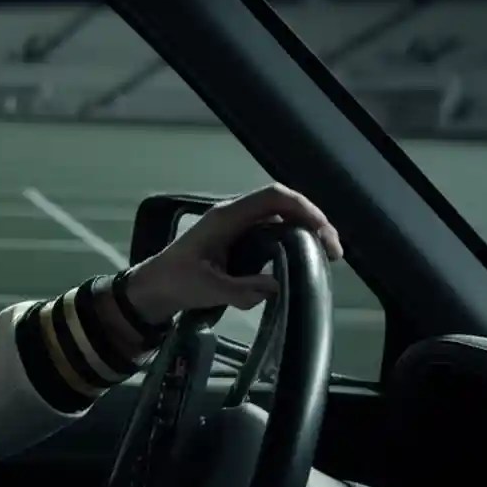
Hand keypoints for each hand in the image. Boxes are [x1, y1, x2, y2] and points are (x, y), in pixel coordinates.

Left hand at [123, 183, 342, 323]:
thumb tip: (276, 288)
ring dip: (304, 230)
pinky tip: (304, 259)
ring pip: (279, 216)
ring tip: (325, 255)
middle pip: (282, 203)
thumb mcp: (206, 289)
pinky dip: (292, 239)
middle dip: (312, 221)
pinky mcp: (238, 239)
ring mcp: (236, 225)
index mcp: (225, 217)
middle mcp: (233, 215)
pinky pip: (271, 230)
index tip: (324, 233)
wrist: (153, 288)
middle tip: (333, 251)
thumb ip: (240, 290)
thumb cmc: (174, 283)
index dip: (303, 209)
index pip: (272, 197)